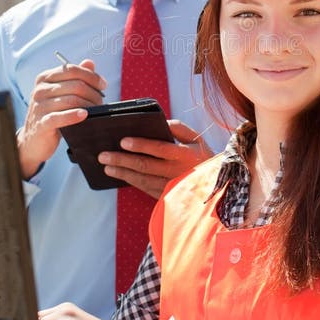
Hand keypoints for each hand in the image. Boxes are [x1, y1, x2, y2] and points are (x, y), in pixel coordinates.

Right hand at [17, 59, 106, 178]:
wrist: (33, 141)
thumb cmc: (52, 114)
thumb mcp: (62, 94)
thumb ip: (75, 77)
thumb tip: (90, 62)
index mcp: (45, 78)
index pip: (72, 70)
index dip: (91, 76)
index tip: (103, 85)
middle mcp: (40, 90)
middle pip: (75, 85)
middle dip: (93, 93)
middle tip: (102, 102)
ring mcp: (39, 106)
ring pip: (72, 100)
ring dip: (89, 105)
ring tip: (97, 110)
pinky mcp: (41, 123)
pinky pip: (60, 117)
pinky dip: (74, 116)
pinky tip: (84, 116)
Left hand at [97, 120, 213, 198]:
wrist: (215, 186)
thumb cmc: (202, 157)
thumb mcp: (196, 139)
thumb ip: (179, 128)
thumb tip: (160, 122)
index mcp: (185, 154)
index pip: (160, 149)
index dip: (141, 145)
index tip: (123, 141)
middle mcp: (177, 172)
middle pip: (145, 166)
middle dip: (122, 160)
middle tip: (103, 155)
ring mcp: (172, 187)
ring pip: (142, 180)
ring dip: (122, 173)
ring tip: (106, 166)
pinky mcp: (167, 197)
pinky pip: (146, 189)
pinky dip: (131, 181)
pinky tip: (119, 175)